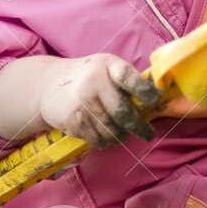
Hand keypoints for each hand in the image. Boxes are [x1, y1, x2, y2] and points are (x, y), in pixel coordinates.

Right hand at [38, 53, 160, 150]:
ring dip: (121, 136)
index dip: (144, 90)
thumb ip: (127, 79)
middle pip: (123, 113)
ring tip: (122, 134)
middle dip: (140, 127)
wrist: (49, 85)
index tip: (155, 101)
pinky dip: (105, 142)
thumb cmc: (88, 77)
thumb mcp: (106, 66)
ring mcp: (82, 104)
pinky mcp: (73, 121)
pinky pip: (97, 140)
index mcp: (107, 66)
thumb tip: (157, 99)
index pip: (128, 78)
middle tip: (148, 134)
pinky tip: (105, 136)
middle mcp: (93, 83)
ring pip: (112, 131)